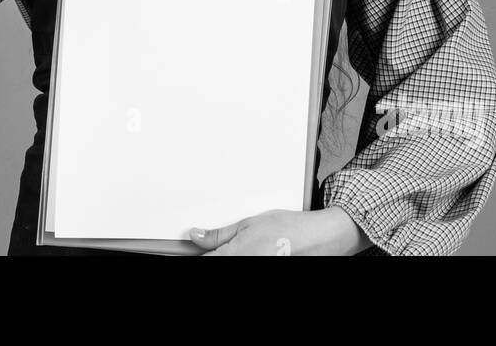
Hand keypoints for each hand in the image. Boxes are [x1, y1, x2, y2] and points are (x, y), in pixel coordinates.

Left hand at [189, 207, 366, 255]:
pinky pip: (244, 267)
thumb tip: (195, 235)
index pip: (204, 260)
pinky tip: (252, 251)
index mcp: (235, 255)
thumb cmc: (289, 228)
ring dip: (228, 256)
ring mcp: (256, 271)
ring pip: (229, 264)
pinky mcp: (263, 272)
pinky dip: (241, 258)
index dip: (191, 255)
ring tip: (246, 246)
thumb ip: (219, 234)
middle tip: (218, 246)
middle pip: (216, 263)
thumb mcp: (249, 222)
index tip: (176, 251)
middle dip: (211, 255)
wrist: (319, 238)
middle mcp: (243, 267)